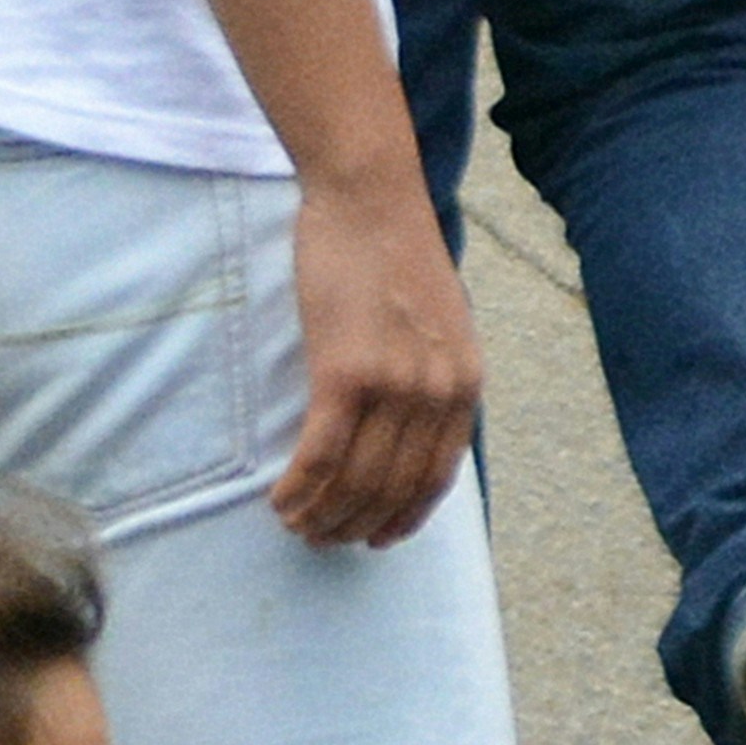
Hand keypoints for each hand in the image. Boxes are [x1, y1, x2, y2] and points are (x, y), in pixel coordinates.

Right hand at [270, 164, 476, 554]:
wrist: (371, 204)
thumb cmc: (396, 260)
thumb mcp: (441, 326)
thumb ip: (434, 378)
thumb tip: (412, 429)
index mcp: (466, 385)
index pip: (438, 476)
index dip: (405, 516)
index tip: (378, 539)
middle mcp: (439, 393)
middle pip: (393, 487)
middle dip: (355, 524)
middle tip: (321, 539)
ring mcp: (395, 385)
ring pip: (355, 479)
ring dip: (321, 514)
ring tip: (295, 526)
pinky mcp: (346, 373)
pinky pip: (321, 453)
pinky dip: (298, 487)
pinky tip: (279, 499)